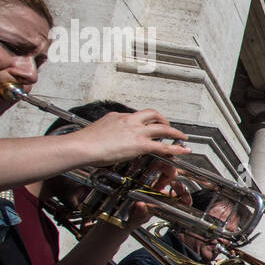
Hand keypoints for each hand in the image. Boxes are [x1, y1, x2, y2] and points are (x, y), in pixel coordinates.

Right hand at [75, 110, 189, 165]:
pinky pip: (163, 146)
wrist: (81, 146)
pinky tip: (183, 150)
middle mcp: (128, 120)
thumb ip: (105, 134)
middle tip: (168, 125)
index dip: (144, 122)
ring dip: (174, 132)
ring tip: (181, 137)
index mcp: (116, 117)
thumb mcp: (96, 132)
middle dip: (163, 120)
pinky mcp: (140, 144)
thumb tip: (105, 141)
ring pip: (162, 127)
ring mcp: (136, 131)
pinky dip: (176, 148)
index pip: (135, 116)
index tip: (147, 125)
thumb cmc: (83, 143)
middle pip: (152, 114)